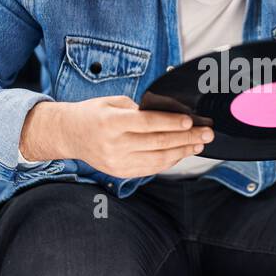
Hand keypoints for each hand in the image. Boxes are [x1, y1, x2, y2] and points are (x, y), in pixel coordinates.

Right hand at [20, 96, 212, 177]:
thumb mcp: (112, 102)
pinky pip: (151, 169)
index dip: (171, 123)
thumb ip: (138, 109)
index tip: (190, 121)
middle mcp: (114, 145)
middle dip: (186, 138)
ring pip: (157, 159)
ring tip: (199, 144)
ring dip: (182, 152)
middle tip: (206, 133)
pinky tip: (181, 153)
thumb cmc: (92, 114)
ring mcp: (117, 162)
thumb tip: (168, 114)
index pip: (147, 124)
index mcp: (110, 123)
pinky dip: (169, 161)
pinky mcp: (120, 173)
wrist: (70, 135)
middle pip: (157, 143)